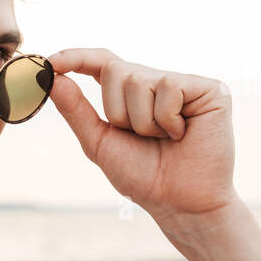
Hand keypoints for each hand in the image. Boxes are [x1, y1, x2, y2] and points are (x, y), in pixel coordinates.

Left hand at [46, 48, 237, 220]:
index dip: (77, 57)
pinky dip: (167, 119)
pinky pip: (168, 87)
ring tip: (166, 138)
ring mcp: (183, 83)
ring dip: (144, 121)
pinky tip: (183, 134)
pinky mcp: (210, 88)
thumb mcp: (99, 142)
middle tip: (143, 137)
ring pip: (139, 80)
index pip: (102, 63)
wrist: (180, 203)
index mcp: (131, 94)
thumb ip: (76, 110)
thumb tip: (52, 78)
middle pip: (116, 70)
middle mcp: (157, 82)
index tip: (51, 61)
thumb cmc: (143, 176)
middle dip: (118, 112)